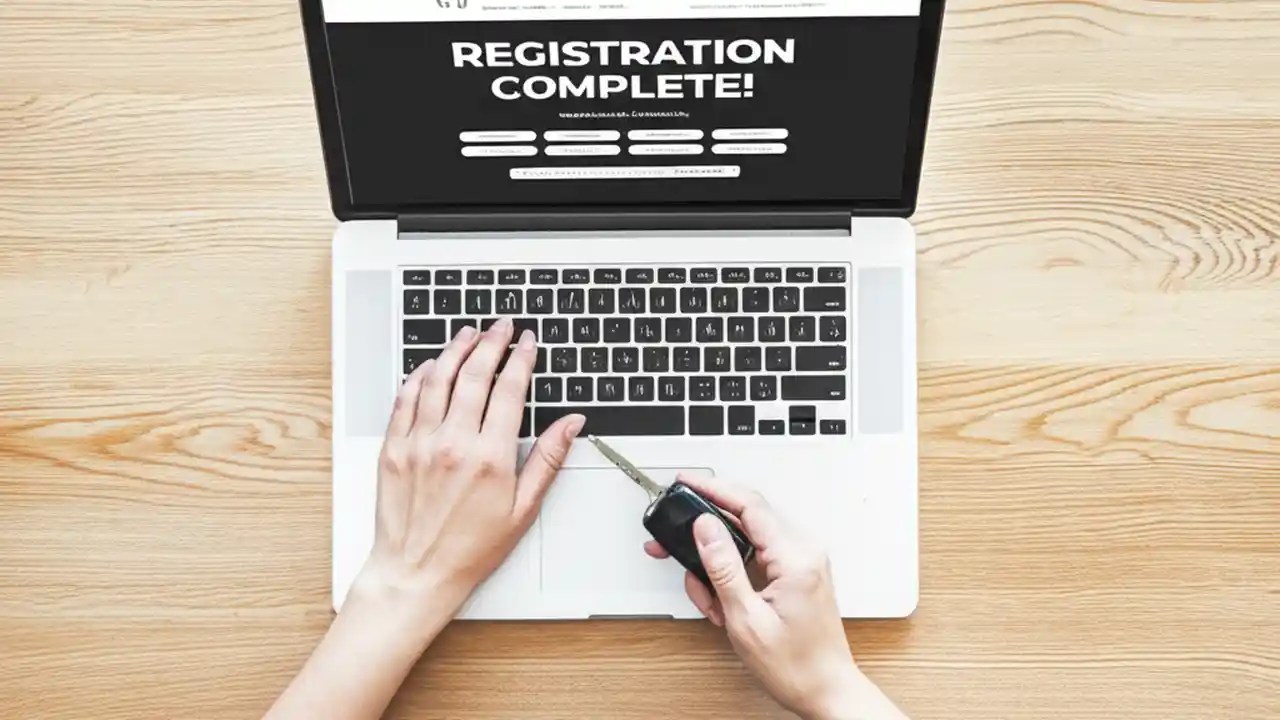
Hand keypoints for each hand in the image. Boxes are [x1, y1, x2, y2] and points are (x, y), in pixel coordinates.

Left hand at [268, 320, 584, 719]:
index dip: (521, 358)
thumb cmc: (470, 548)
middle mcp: (453, 444)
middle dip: (491, 342)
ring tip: (468, 334)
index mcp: (491, 457)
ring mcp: (420, 444)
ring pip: (437, 379)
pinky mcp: (394, 449)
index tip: (527, 342)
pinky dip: (418, 377)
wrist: (416, 572)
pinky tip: (430, 366)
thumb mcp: (523, 509)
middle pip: (474, 374)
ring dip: (455, 350)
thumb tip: (571, 424)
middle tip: (501, 326)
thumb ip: (547, 460)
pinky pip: (405, 400)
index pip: (510, 389)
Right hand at [643, 476, 903, 719]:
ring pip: (746, 540)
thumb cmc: (796, 666)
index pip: (749, 505)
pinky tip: (724, 601)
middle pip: (745, 518)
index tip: (686, 483)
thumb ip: (723, 568)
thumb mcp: (746, 619)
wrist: (826, 690)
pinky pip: (756, 556)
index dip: (713, 489)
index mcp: (796, 558)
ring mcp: (802, 560)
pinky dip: (733, 573)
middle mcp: (804, 551)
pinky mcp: (797, 570)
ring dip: (718, 563)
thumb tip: (705, 527)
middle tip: (672, 543)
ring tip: (710, 600)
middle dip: (705, 533)